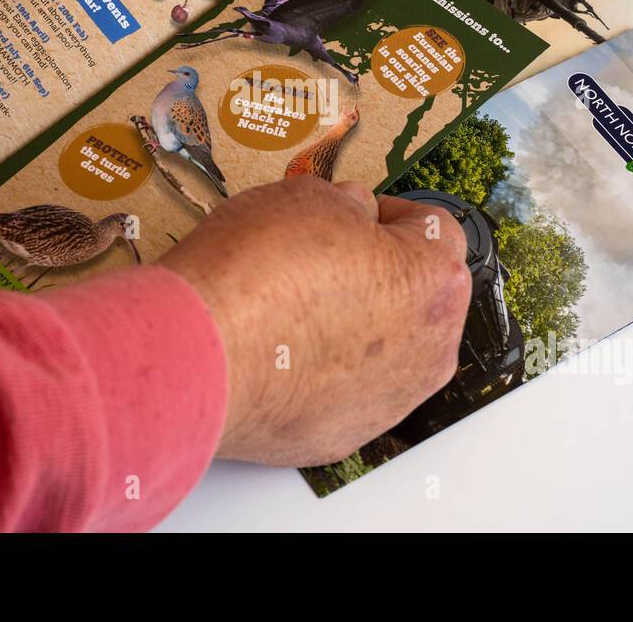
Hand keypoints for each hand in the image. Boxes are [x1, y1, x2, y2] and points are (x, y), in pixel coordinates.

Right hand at [160, 176, 470, 466]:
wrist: (196, 355)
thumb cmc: (254, 276)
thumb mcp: (308, 197)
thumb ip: (348, 205)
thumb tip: (351, 214)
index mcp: (434, 283)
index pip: (436, 230)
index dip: (392, 213)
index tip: (362, 213)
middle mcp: (428, 352)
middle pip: (416, 296)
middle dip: (378, 272)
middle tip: (323, 257)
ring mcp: (388, 402)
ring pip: (384, 349)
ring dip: (353, 324)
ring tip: (294, 305)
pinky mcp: (344, 436)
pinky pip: (345, 390)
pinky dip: (323, 370)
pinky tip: (280, 349)